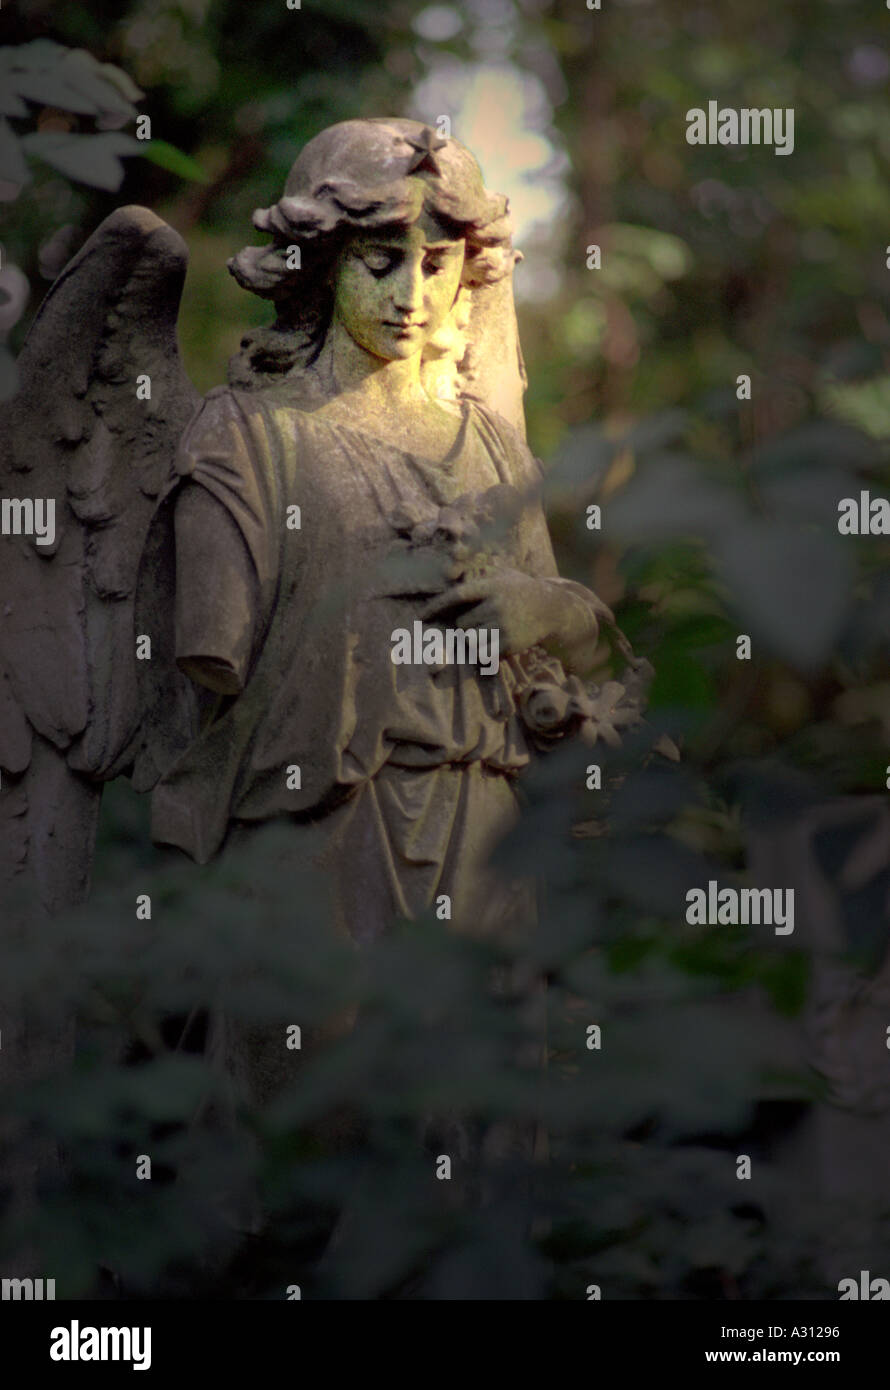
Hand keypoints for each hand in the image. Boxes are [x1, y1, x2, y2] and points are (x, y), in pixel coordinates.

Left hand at [419, 567, 566, 656]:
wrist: (551, 609)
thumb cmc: (521, 590)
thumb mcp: (503, 575)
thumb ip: (479, 574)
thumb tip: (449, 570)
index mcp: (492, 586)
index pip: (456, 596)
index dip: (436, 606)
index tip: (421, 616)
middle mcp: (496, 606)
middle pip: (462, 623)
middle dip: (467, 624)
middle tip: (481, 620)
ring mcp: (503, 626)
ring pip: (471, 640)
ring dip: (474, 638)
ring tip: (491, 630)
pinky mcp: (509, 644)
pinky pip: (483, 653)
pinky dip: (484, 650)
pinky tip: (497, 641)